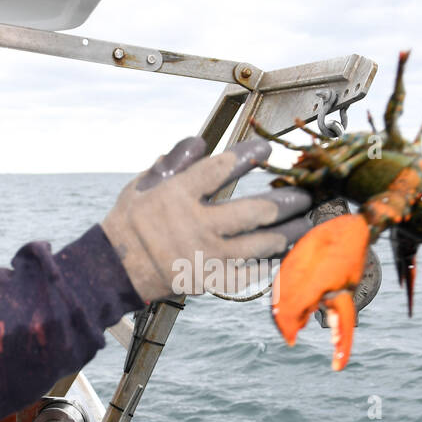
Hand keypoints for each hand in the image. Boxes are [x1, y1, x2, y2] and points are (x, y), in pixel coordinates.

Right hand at [100, 136, 312, 301]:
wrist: (117, 268)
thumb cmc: (133, 221)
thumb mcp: (145, 183)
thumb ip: (175, 160)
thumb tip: (201, 141)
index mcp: (179, 196)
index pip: (221, 170)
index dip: (248, 157)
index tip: (267, 150)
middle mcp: (197, 226)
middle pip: (254, 212)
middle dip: (286, 202)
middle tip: (304, 195)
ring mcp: (207, 256)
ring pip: (259, 244)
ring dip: (287, 233)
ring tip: (304, 224)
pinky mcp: (210, 279)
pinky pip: (250, 274)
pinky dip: (270, 263)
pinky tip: (284, 253)